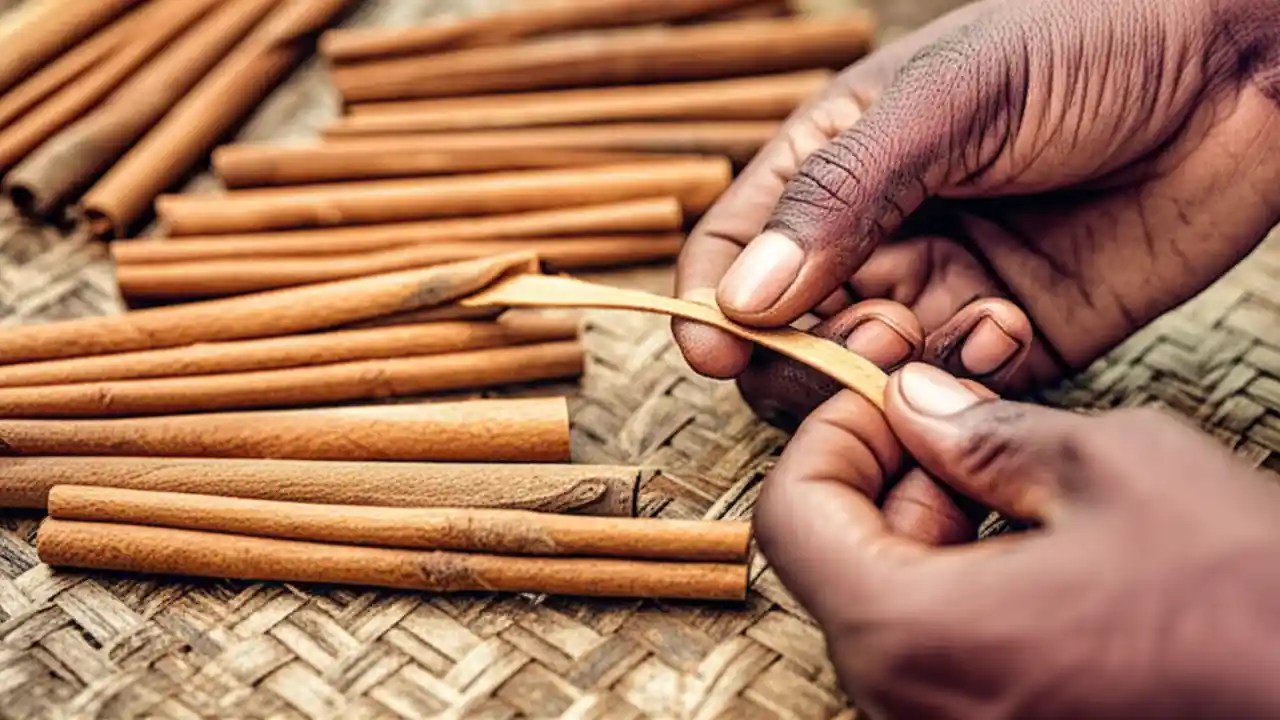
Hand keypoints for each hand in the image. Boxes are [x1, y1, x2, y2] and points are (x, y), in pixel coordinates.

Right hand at [675, 0, 1279, 425]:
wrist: (1242, 72)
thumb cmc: (1089, 43)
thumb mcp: (950, 98)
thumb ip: (842, 196)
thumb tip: (744, 300)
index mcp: (832, 165)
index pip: (734, 254)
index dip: (713, 307)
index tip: (718, 348)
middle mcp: (872, 238)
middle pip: (786, 338)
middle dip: (813, 353)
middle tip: (876, 327)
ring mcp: (937, 292)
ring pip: (862, 381)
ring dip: (891, 373)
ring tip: (956, 317)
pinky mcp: (1008, 340)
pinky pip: (950, 397)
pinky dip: (963, 384)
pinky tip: (1008, 326)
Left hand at [758, 363, 1279, 717]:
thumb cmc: (1246, 607)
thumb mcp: (1117, 472)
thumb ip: (985, 433)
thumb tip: (913, 404)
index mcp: (910, 634)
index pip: (792, 514)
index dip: (833, 435)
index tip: (888, 400)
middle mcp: (903, 707)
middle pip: (838, 564)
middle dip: (890, 482)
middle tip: (966, 433)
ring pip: (890, 613)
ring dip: (930, 536)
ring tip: (1020, 491)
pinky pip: (939, 660)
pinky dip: (963, 595)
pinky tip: (1042, 557)